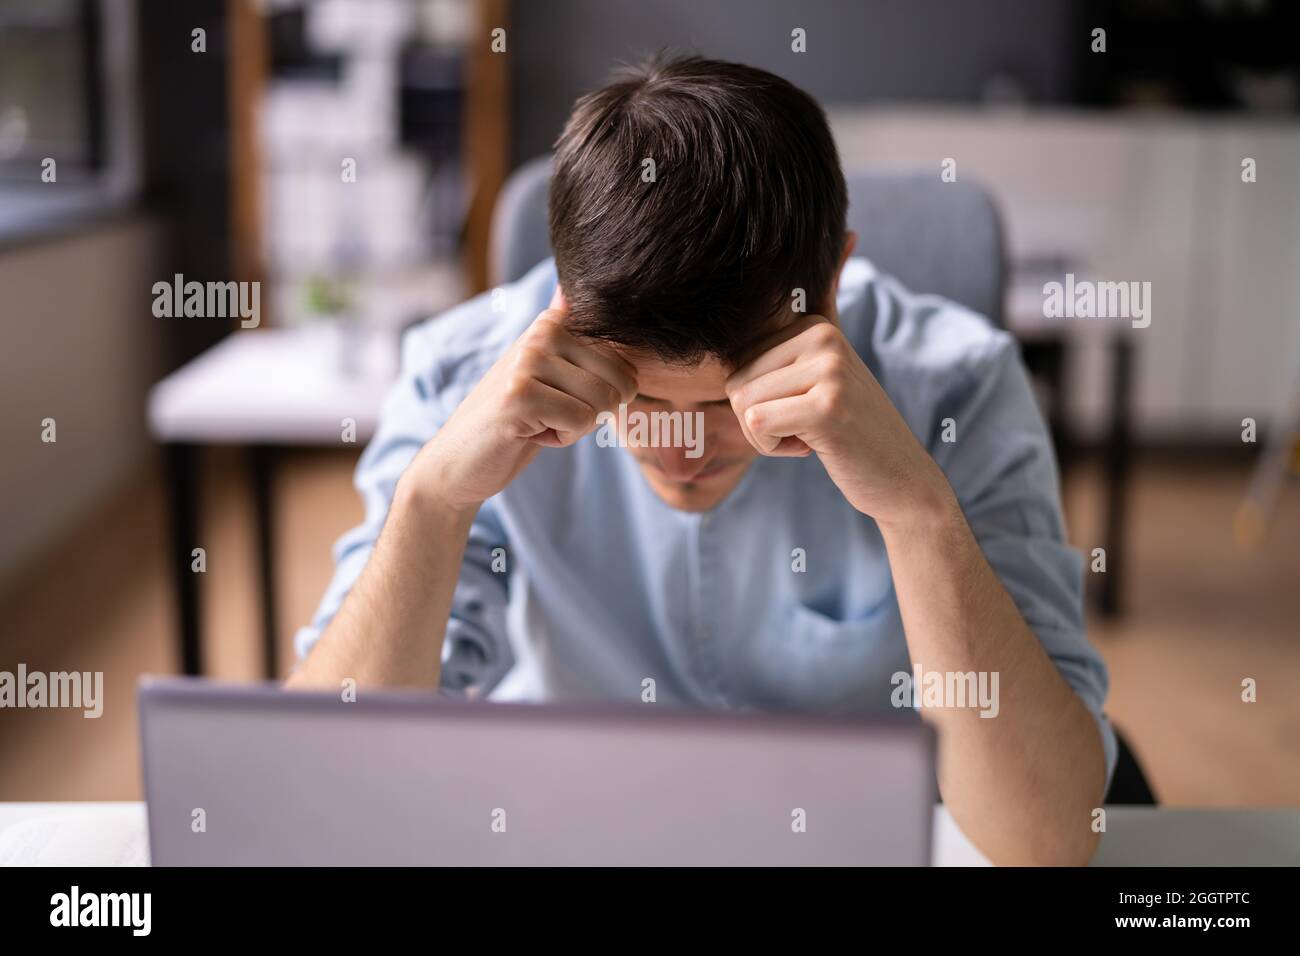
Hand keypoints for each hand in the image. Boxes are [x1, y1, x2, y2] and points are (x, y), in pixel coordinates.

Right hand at [407, 287, 637, 511]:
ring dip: (576, 426)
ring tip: (538, 421)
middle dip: (594, 413)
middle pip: (619, 382)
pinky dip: (562, 438)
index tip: (561, 398)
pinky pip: (581, 421)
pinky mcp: (521, 394)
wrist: (460, 459)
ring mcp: (528, 360)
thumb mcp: (548, 375)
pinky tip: (529, 432)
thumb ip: (571, 340)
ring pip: (603, 402)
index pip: (624, 361)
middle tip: (550, 414)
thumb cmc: (515, 421)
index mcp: (552, 323)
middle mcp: (541, 332)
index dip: (603, 396)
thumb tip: (573, 288)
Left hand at [725, 315, 952, 526]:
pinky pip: (756, 423)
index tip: (800, 412)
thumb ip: (774, 362)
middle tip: (803, 430)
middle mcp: (822, 336)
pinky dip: (772, 448)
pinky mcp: (826, 406)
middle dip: (756, 420)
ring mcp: (828, 369)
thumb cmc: (845, 435)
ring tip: (811, 437)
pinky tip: (811, 448)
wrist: (900, 478)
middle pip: (736, 382)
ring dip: (766, 436)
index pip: (738, 362)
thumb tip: (713, 341)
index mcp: (815, 325)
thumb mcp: (812, 385)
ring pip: (743, 404)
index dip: (757, 401)